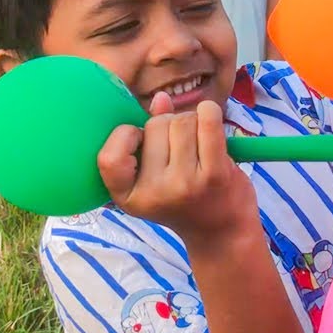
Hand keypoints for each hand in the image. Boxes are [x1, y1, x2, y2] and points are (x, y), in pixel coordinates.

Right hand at [97, 93, 256, 242]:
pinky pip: (207, 122)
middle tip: (183, 148)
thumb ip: (152, 137)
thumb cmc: (187, 199)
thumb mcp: (156, 178)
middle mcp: (154, 193)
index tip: (139, 138)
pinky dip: (209, 112)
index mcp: (129, 197)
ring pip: (182, 120)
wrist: (223, 233)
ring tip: (199, 144)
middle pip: (156, 125)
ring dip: (192, 121)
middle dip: (169, 125)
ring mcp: (184, 184)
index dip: (124, 136)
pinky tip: (211, 118)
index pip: (108, 158)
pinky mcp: (214, 175)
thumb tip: (161, 99)